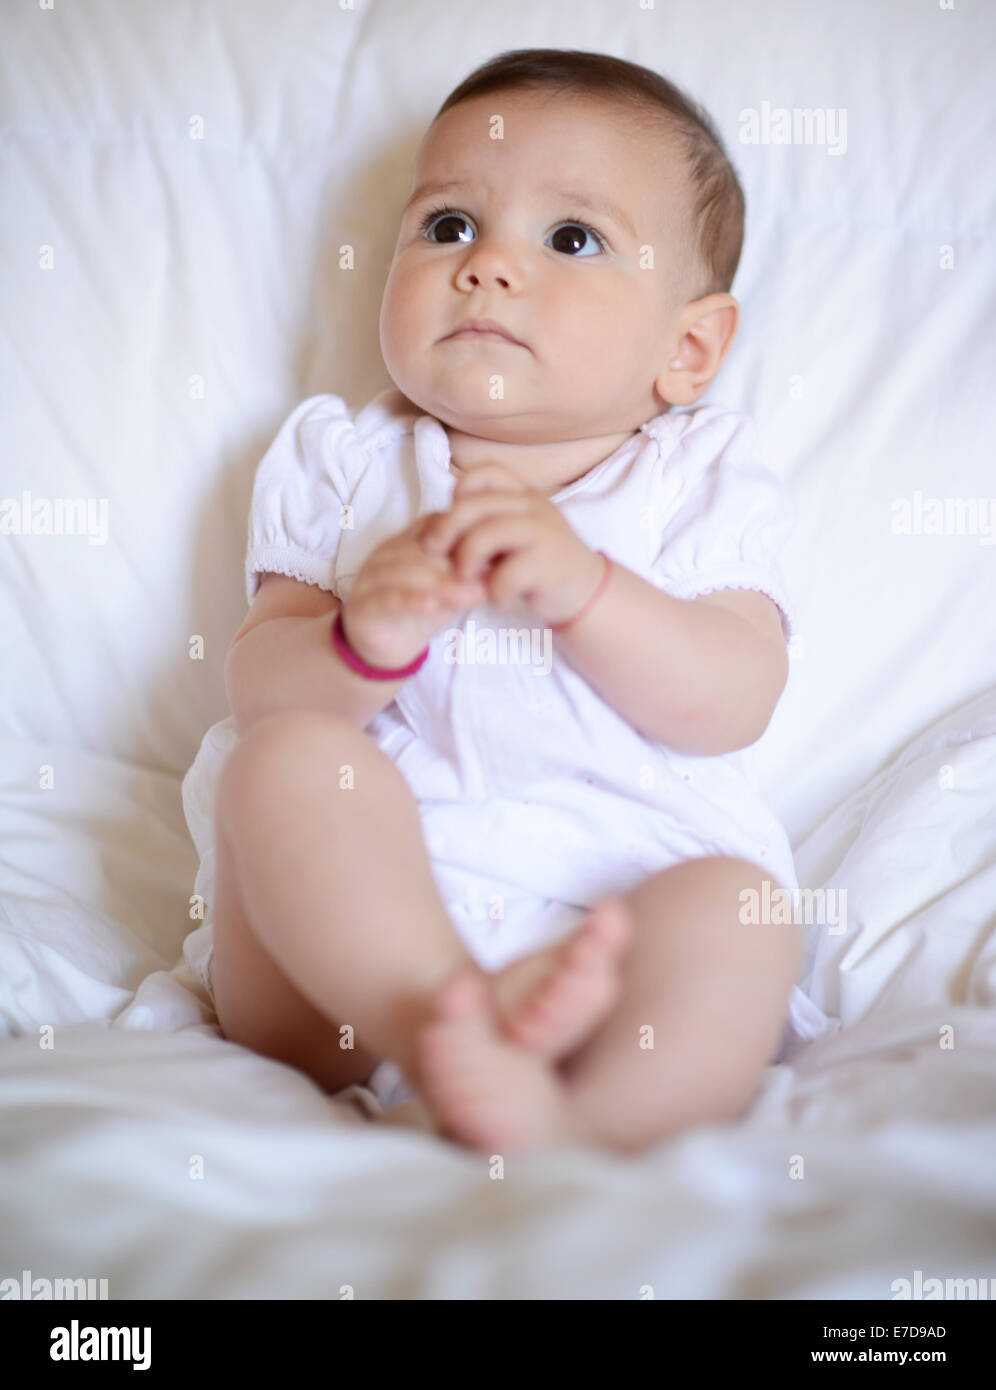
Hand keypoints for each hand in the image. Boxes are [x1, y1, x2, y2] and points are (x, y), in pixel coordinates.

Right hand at [341, 514, 486, 668]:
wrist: (386, 645)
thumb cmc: (420, 608)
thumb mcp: (448, 588)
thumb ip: (468, 574)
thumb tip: (502, 565)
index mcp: (408, 540)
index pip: (434, 525)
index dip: (461, 535)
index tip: (492, 550)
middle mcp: (387, 553)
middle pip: (421, 549)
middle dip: (456, 564)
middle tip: (486, 577)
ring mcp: (371, 577)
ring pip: (405, 573)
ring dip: (439, 584)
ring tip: (467, 596)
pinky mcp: (362, 604)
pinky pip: (387, 599)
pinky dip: (410, 601)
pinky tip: (431, 606)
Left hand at [421, 461, 606, 626]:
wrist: (585, 590)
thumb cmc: (538, 562)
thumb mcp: (515, 532)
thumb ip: (486, 522)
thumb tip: (437, 527)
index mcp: (523, 495)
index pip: (485, 472)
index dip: (461, 490)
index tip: (450, 514)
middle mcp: (533, 508)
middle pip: (476, 505)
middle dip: (447, 528)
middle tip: (434, 550)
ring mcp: (543, 534)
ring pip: (488, 535)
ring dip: (466, 560)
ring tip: (466, 579)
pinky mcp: (548, 565)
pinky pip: (506, 575)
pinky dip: (495, 592)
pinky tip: (499, 599)